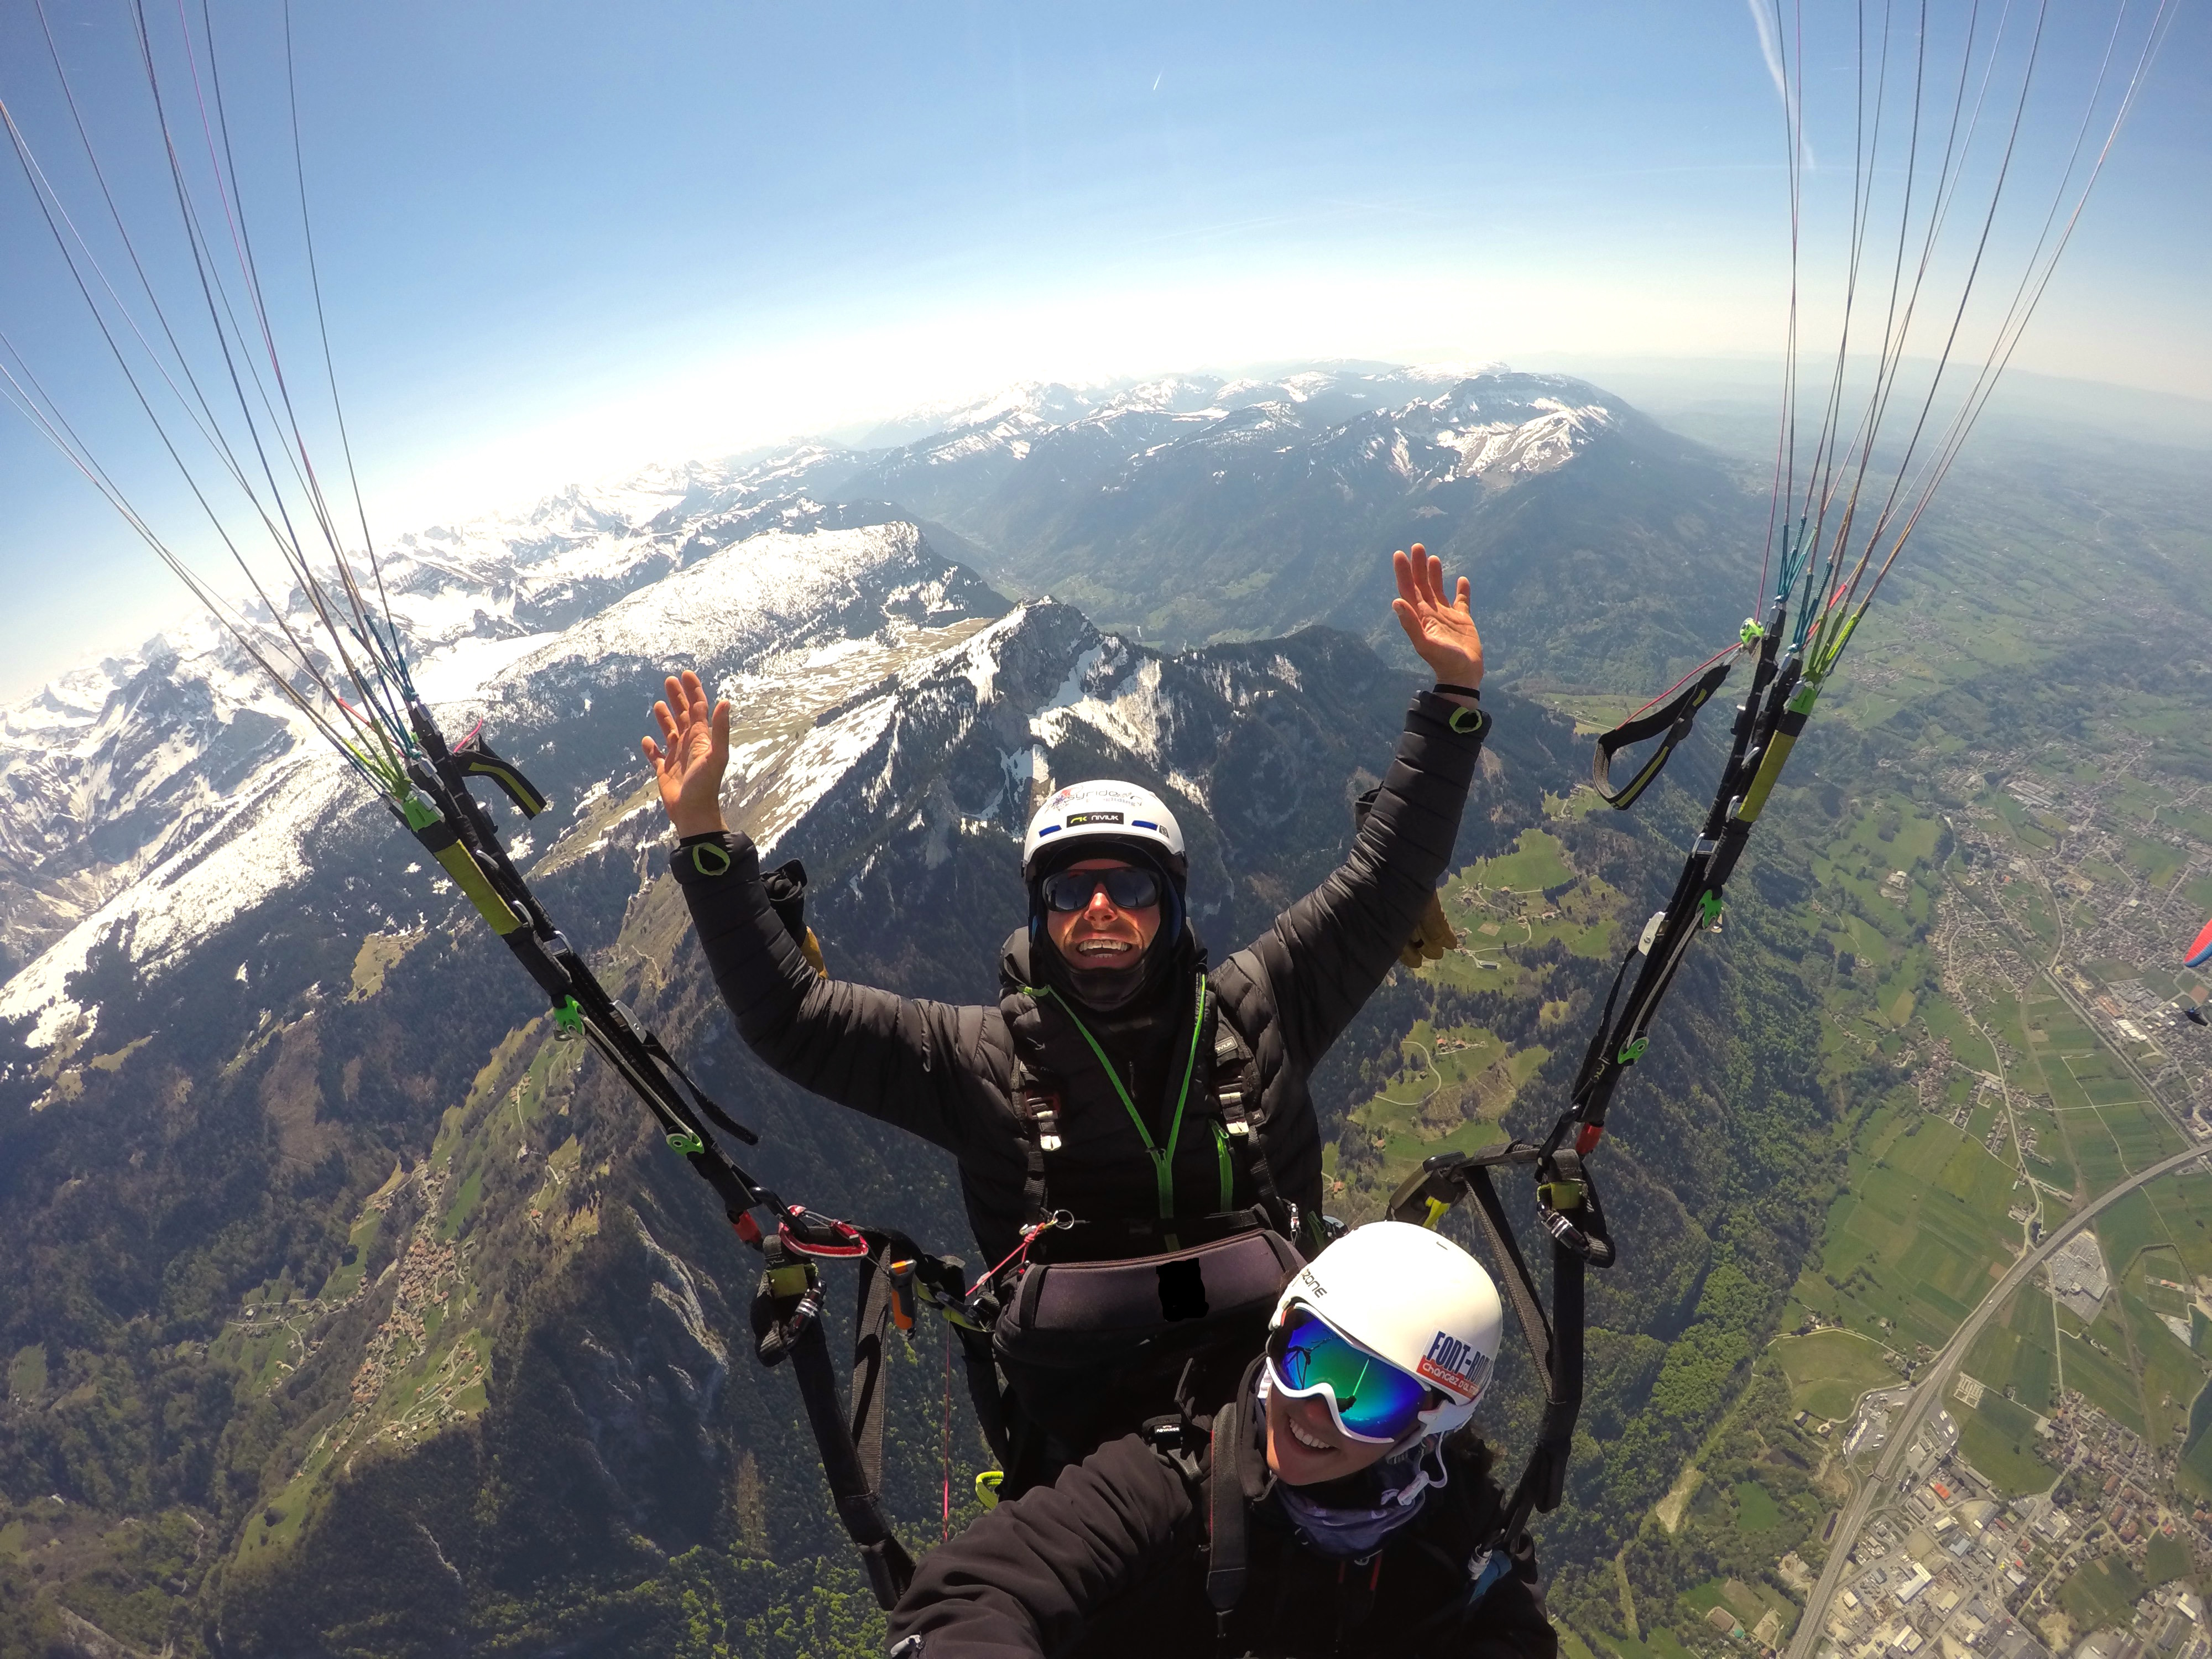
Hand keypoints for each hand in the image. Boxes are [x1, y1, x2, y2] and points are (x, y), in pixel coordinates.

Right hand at [642, 669, 730, 836]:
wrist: (694, 813)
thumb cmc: (706, 785)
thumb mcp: (716, 755)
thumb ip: (720, 729)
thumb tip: (725, 701)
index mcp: (701, 738)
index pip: (697, 708)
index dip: (693, 691)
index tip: (685, 674)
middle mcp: (689, 744)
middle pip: (682, 715)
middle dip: (677, 697)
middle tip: (669, 680)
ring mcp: (676, 757)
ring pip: (669, 732)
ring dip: (665, 718)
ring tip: (657, 704)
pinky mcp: (664, 771)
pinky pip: (655, 756)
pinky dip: (650, 748)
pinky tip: (646, 740)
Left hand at [1390, 544, 1483, 690]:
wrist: (1463, 675)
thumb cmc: (1443, 661)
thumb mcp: (1425, 643)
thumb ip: (1410, 623)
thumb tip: (1396, 602)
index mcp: (1420, 617)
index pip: (1408, 590)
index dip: (1403, 572)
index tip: (1399, 554)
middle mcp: (1431, 613)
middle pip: (1421, 585)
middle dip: (1418, 566)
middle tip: (1416, 546)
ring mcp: (1447, 616)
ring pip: (1438, 589)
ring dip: (1434, 574)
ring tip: (1432, 557)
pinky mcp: (1463, 620)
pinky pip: (1462, 601)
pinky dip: (1462, 590)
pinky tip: (1462, 579)